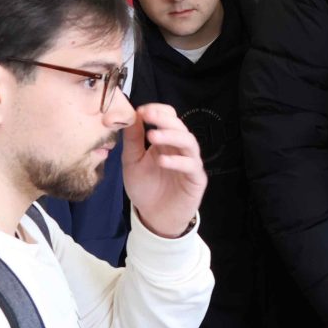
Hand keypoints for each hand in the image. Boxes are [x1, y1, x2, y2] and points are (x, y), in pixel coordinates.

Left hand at [123, 103, 205, 238]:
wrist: (153, 217)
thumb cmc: (144, 188)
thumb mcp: (132, 161)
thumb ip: (133, 139)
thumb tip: (131, 115)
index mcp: (166, 141)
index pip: (169, 117)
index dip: (158, 111)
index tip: (141, 110)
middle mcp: (180, 148)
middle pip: (180, 126)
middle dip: (164, 120)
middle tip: (148, 116)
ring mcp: (190, 162)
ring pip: (189, 142)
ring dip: (171, 136)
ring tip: (153, 137)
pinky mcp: (196, 179)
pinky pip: (191, 165)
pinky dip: (177, 161)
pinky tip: (162, 161)